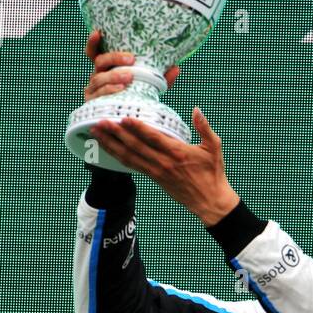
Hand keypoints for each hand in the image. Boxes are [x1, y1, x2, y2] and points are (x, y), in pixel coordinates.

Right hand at [83, 27, 179, 101]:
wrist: (126, 123)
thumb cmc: (135, 99)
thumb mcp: (149, 87)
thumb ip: (161, 79)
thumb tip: (176, 67)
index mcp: (107, 68)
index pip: (95, 52)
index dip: (93, 42)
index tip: (98, 32)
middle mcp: (97, 76)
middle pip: (100, 62)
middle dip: (114, 58)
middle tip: (131, 60)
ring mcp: (93, 90)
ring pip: (99, 78)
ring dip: (114, 76)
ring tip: (129, 77)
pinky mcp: (92, 104)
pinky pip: (99, 95)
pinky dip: (109, 91)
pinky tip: (119, 89)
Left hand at [91, 101, 240, 227]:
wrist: (210, 201)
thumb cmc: (213, 174)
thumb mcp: (214, 148)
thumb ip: (204, 128)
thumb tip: (196, 110)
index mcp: (178, 153)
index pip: (153, 138)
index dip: (137, 128)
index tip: (124, 118)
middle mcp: (164, 163)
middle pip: (135, 146)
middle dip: (116, 134)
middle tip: (100, 122)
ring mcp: (157, 172)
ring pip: (129, 156)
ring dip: (111, 145)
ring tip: (97, 134)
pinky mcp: (154, 178)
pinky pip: (133, 166)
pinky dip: (119, 156)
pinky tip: (109, 148)